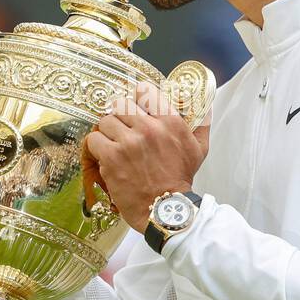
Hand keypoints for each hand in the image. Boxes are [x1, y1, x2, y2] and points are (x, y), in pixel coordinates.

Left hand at [83, 81, 209, 232]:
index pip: (144, 90)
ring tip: (114, 145)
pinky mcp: (111, 157)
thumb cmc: (180, 179)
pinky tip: (106, 156)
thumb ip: (202, 122)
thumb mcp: (199, 148)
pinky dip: (97, 147)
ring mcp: (128, 142)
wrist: (165, 209)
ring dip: (107, 132)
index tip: (135, 108)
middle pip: (120, 103)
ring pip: (105, 120)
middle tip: (122, 129)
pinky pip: (94, 139)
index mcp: (170, 122)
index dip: (136, 98)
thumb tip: (205, 103)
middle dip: (120, 116)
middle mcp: (149, 128)